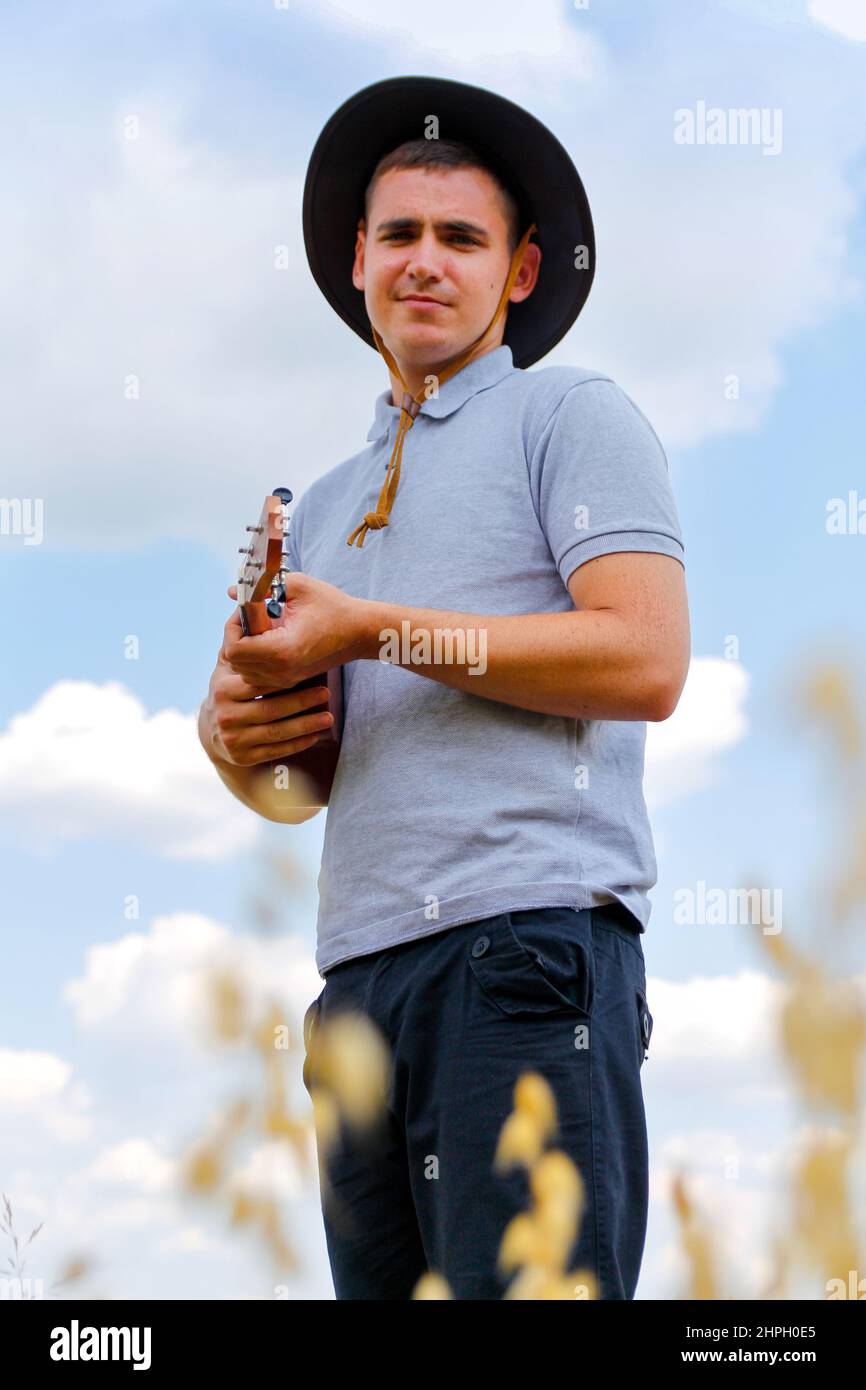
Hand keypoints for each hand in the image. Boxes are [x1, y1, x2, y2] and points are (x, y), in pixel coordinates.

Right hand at [198, 639, 334, 768]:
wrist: (212, 728)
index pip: (258, 683)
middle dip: (302, 702)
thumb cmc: (229, 687)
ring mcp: (233, 739)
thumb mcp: (228, 665)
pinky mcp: (243, 758)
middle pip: (272, 709)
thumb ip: (239, 639)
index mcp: (223, 689)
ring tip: (329, 716)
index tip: (308, 669)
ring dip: (306, 725)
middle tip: (326, 693)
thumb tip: (248, 601)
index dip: (284, 677)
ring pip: (277, 732)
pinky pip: (277, 750)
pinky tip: (316, 735)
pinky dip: (298, 743)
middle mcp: (225, 716)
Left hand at [222, 571, 370, 687]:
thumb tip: (233, 591)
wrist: (360, 632)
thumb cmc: (334, 608)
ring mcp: (286, 679)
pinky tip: (270, 640)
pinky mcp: (290, 680)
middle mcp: (282, 671)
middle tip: (253, 618)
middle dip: (237, 637)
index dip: (233, 627)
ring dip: (245, 649)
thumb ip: (263, 587)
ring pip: (244, 671)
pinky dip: (256, 659)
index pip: (233, 649)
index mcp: (282, 650)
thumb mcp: (299, 587)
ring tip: (262, 629)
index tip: (247, 611)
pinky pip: (258, 675)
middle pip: (234, 661)